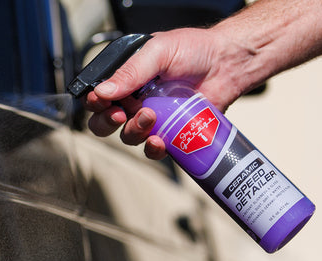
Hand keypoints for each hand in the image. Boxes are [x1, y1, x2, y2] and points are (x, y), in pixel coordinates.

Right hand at [83, 26, 261, 159]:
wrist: (227, 63)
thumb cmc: (195, 50)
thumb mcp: (158, 51)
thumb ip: (130, 71)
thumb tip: (103, 91)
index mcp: (127, 78)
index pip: (98, 96)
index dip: (94, 103)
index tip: (102, 102)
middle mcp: (135, 99)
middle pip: (105, 122)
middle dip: (106, 122)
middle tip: (119, 115)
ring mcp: (152, 118)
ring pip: (129, 136)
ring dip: (134, 131)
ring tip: (150, 116)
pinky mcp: (171, 133)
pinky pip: (153, 149)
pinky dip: (153, 148)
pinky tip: (159, 140)